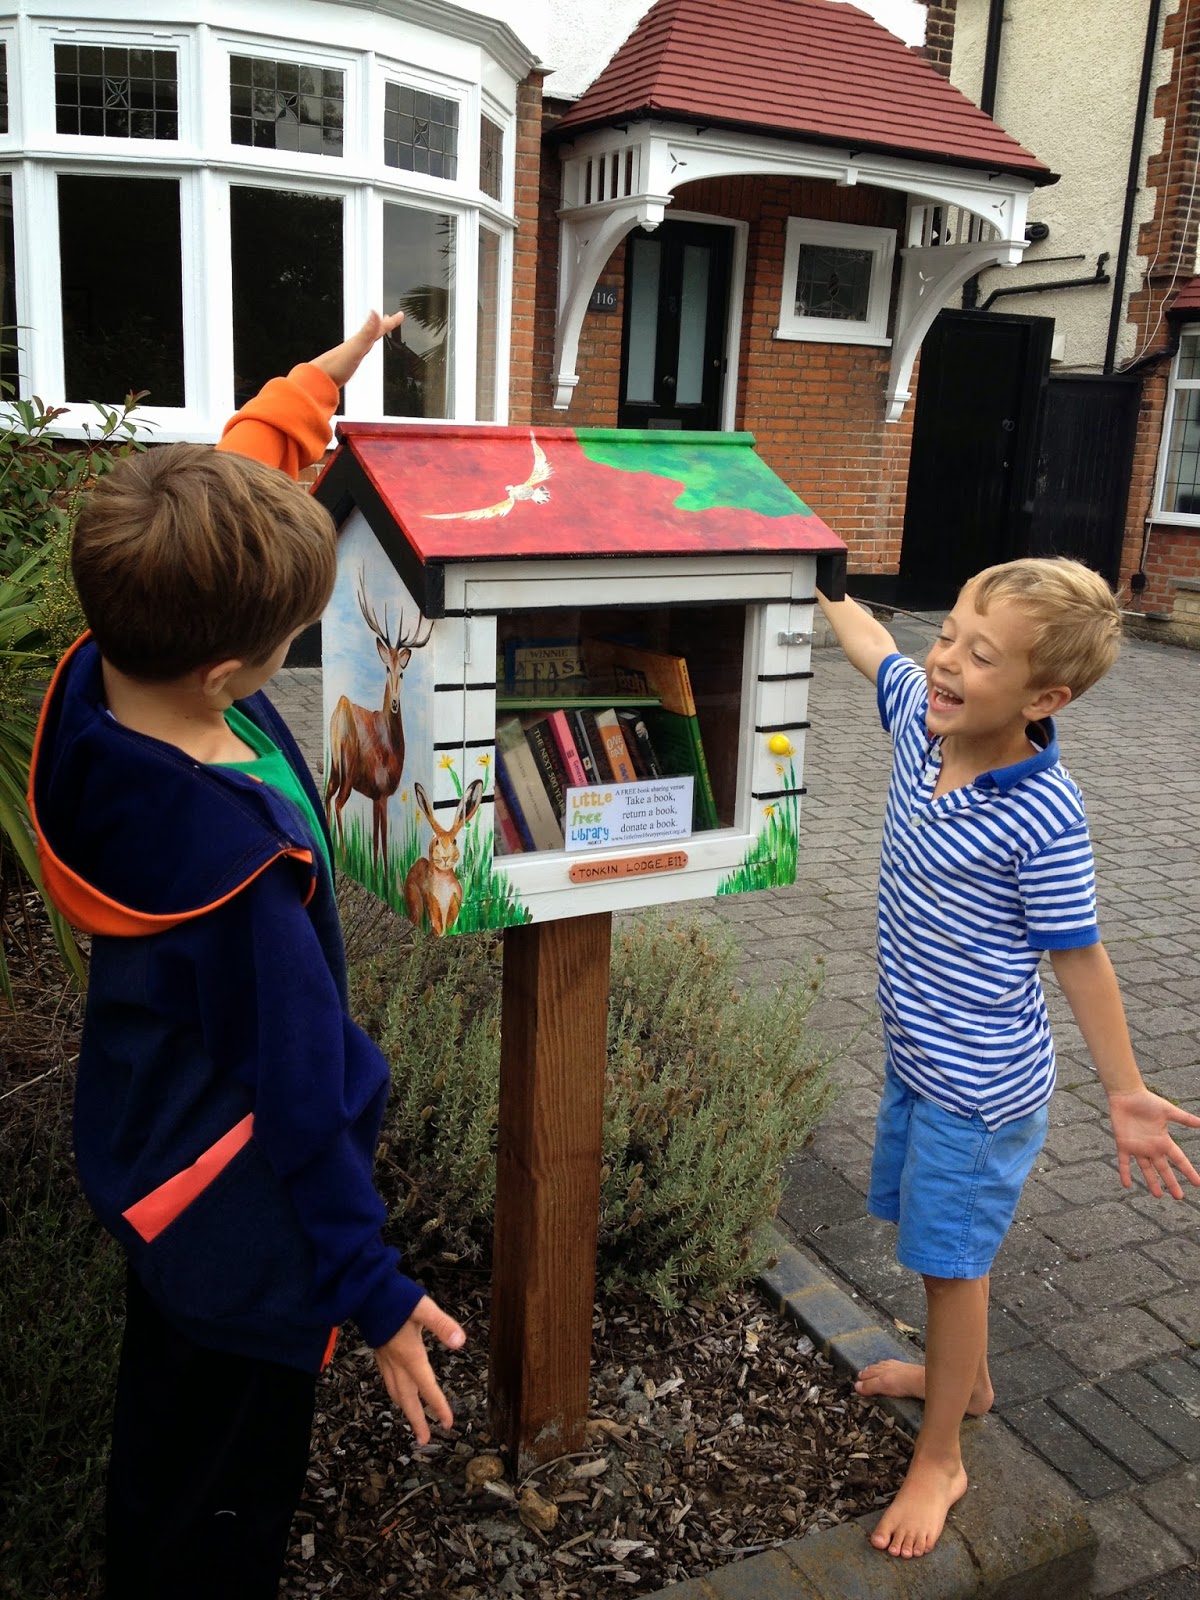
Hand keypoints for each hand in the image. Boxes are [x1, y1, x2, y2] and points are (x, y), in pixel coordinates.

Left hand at [311, 310, 403, 386]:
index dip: (390, 323)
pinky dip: (364, 348)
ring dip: (373, 335)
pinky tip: (362, 352)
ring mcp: (350, 355)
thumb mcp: (355, 348)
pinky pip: (359, 352)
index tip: (400, 314)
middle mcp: (354, 346)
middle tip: (389, 319)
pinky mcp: (346, 365)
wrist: (316, 381)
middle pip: (371, 332)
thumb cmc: (335, 367)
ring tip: (377, 332)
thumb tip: (375, 311)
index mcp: (359, 342)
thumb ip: (366, 332)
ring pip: (365, 341)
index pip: (377, 329)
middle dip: (381, 325)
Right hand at [372, 1294, 465, 1442]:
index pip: (427, 1387)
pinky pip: (387, 1381)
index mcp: (409, 1355)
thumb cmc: (395, 1298)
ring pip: (395, 1392)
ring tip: (413, 1422)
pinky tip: (397, 1392)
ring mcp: (385, 1359)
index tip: (448, 1423)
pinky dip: (395, 1393)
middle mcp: (396, 1362)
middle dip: (416, 1420)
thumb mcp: (424, 1309)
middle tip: (424, 1439)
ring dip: (405, 1409)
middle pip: (406, 1398)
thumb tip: (460, 1343)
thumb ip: (442, 1326)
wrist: (366, 1293)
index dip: (438, 1406)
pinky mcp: (379, 1352)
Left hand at [1108, 1087, 1199, 1198]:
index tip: (1198, 1184)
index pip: (1179, 1160)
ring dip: (1151, 1182)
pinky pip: (1124, 1162)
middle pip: (1164, 1169)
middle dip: (1171, 1183)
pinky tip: (1126, 1185)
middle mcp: (1151, 1147)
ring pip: (1146, 1169)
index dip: (1188, 1171)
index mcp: (1163, 1141)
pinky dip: (1124, 1173)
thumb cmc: (1147, 1101)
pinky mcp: (1123, 1144)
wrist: (1127, 1095)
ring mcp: (1137, 1147)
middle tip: (1179, 1197)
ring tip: (1158, 1196)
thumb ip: (1184, 1118)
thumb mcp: (1168, 1111)